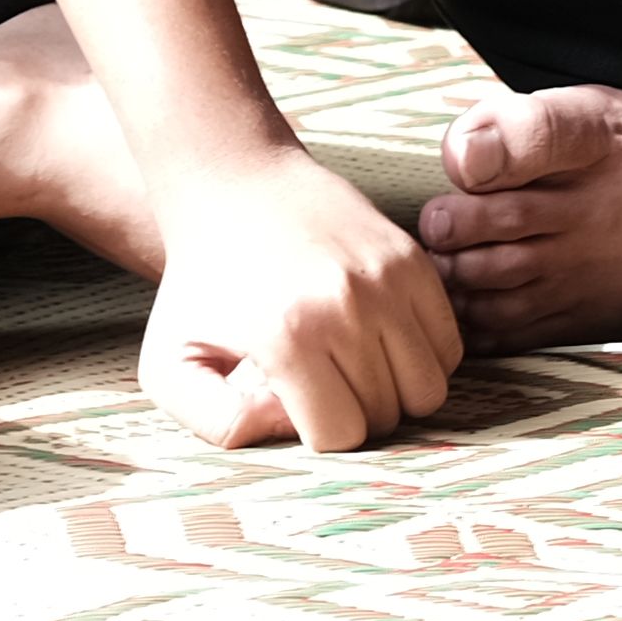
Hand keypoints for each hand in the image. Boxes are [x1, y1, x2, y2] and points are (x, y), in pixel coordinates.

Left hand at [136, 146, 462, 451]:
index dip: (316, 433)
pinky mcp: (412, 258)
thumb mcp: (171, 362)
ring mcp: (387, 278)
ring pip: (430, 387)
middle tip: (321, 385)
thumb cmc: (202, 284)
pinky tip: (379, 342)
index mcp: (288, 337)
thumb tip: (281, 428)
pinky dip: (422, 357)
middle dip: (355, 415)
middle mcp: (347, 306)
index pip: (343, 435)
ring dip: (395, 391)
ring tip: (354, 368)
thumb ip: (214, 421)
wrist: (236, 185)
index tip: (290, 403)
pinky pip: (450, 343)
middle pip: (389, 413)